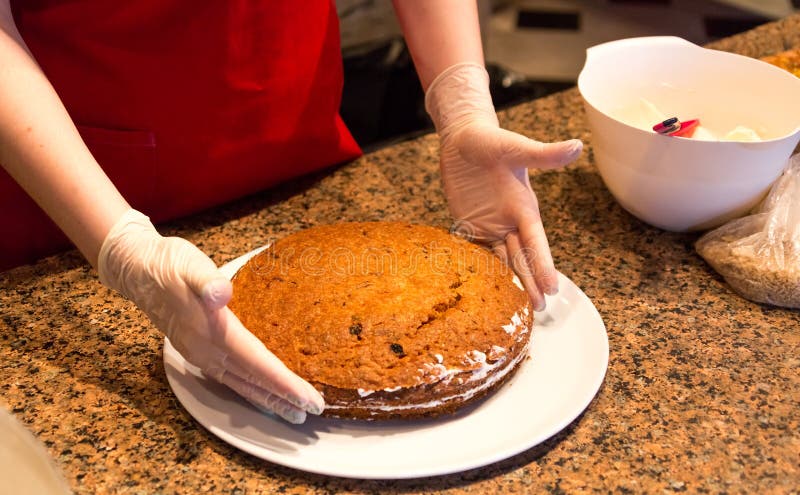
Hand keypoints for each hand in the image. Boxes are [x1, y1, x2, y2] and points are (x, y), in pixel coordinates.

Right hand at [97, 210, 323, 422]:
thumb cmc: (170, 265)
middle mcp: (208, 350)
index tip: (308, 398)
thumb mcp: (191, 266)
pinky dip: (250, 390)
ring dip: (268, 400)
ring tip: (293, 413)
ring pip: (242, 384)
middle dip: (284, 398)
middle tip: (314, 411)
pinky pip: (230, 379)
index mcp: (214, 333)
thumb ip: (208, 282)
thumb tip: (222, 294)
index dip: (284, 383)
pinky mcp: (198, 351)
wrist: (137, 269)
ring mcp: (201, 354)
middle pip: (254, 381)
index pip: (257, 365)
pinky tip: (260, 394)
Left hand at [426, 63, 581, 310]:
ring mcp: (490, 225)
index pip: (536, 242)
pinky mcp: (470, 225)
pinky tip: (484, 290)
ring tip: (518, 307)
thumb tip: (577, 146)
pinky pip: (476, 252)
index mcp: (524, 207)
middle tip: (539, 310)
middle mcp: (510, 221)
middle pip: (522, 258)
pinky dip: (480, 270)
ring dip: (510, 282)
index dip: (544, 265)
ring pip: (501, 260)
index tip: (553, 287)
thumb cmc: (491, 140)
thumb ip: (543, 154)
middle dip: (530, 282)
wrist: (464, 138)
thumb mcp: (515, 147)